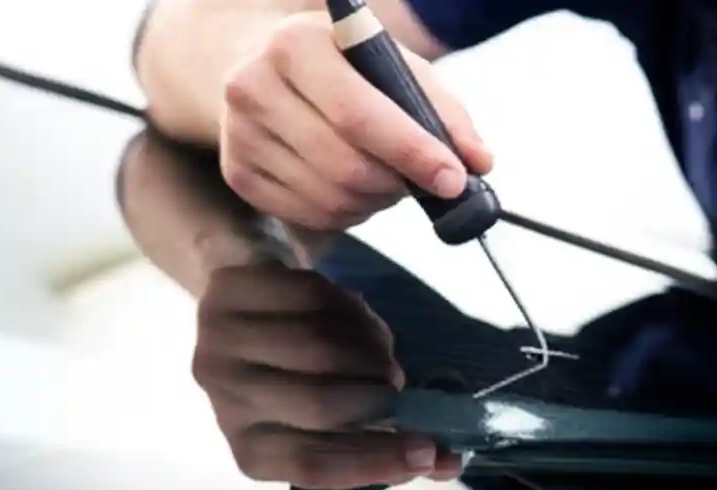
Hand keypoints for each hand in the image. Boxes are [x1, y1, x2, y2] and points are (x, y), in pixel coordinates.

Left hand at [192, 263, 462, 488]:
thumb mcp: (335, 411)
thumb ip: (386, 439)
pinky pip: (309, 297)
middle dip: (377, 400)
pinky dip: (349, 307)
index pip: (312, 465)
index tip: (428, 452)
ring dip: (368, 349)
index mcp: (250, 447)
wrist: (240, 288)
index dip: (374, 462)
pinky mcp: (225, 291)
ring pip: (317, 348)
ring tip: (381, 351)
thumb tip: (447, 463)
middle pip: (318, 407)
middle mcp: (224, 399)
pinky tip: (355, 312)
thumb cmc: (296, 367)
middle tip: (402, 387)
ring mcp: (217, 343)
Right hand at [219, 11, 492, 229]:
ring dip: (378, 201)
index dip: (411, 151)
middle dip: (399, 184)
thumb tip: (479, 162)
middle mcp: (254, 87)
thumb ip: (440, 108)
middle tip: (427, 183)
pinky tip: (356, 188)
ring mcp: (239, 135)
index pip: (358, 113)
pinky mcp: (238, 175)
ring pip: (331, 199)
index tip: (454, 178)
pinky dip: (349, 213)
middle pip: (345, 165)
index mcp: (296, 45)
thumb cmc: (341, 65)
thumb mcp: (391, 64)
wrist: (258, 65)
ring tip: (389, 178)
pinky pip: (311, 217)